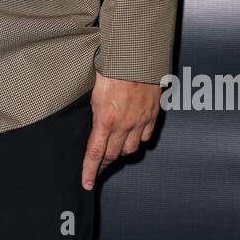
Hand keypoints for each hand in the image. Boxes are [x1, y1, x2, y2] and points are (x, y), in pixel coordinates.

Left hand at [81, 71, 159, 189]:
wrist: (136, 56)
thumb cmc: (112, 68)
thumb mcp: (94, 92)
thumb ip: (96, 113)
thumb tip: (95, 126)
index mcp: (105, 120)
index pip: (95, 153)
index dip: (90, 171)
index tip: (87, 183)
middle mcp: (123, 125)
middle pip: (113, 154)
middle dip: (105, 163)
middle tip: (99, 165)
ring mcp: (140, 121)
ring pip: (130, 149)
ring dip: (122, 151)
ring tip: (116, 149)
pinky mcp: (152, 115)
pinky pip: (146, 137)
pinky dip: (139, 140)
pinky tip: (134, 136)